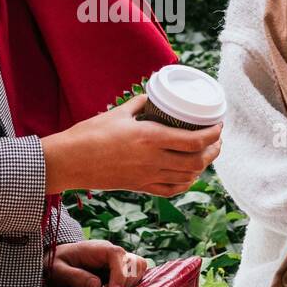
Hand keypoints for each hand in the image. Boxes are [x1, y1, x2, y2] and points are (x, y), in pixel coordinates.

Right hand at [41, 93, 221, 197]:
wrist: (69, 161)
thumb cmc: (89, 134)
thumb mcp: (117, 112)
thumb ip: (140, 104)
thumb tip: (154, 96)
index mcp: (150, 137)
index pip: (194, 140)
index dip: (212, 134)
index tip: (218, 125)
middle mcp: (153, 160)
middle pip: (197, 161)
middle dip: (213, 151)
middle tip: (217, 139)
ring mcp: (147, 176)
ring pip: (187, 177)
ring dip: (203, 167)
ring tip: (207, 154)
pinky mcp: (139, 187)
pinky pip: (171, 189)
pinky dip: (185, 183)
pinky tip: (189, 175)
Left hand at [43, 239, 150, 286]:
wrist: (57, 261)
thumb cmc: (56, 263)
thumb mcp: (58, 270)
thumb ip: (75, 276)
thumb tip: (97, 284)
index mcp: (98, 248)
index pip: (118, 255)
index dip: (119, 274)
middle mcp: (112, 252)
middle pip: (134, 263)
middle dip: (123, 284)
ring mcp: (118, 260)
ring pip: (139, 268)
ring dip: (129, 285)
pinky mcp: (120, 269)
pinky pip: (136, 274)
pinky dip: (130, 285)